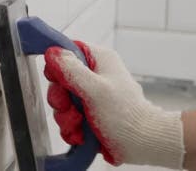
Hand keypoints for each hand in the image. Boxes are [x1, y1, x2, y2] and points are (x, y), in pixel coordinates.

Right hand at [43, 41, 183, 168]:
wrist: (143, 145)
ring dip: (66, 117)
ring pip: (62, 102)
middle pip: (59, 80)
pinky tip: (81, 134)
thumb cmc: (127, 117)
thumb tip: (52, 52)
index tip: (59, 82)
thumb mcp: (95, 89)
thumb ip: (71, 70)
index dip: (56, 66)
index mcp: (99, 60)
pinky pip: (68, 118)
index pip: (66, 51)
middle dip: (61, 99)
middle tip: (70, 108)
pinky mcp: (88, 114)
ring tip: (80, 124)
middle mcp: (94, 75)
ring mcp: (90, 96)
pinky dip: (71, 128)